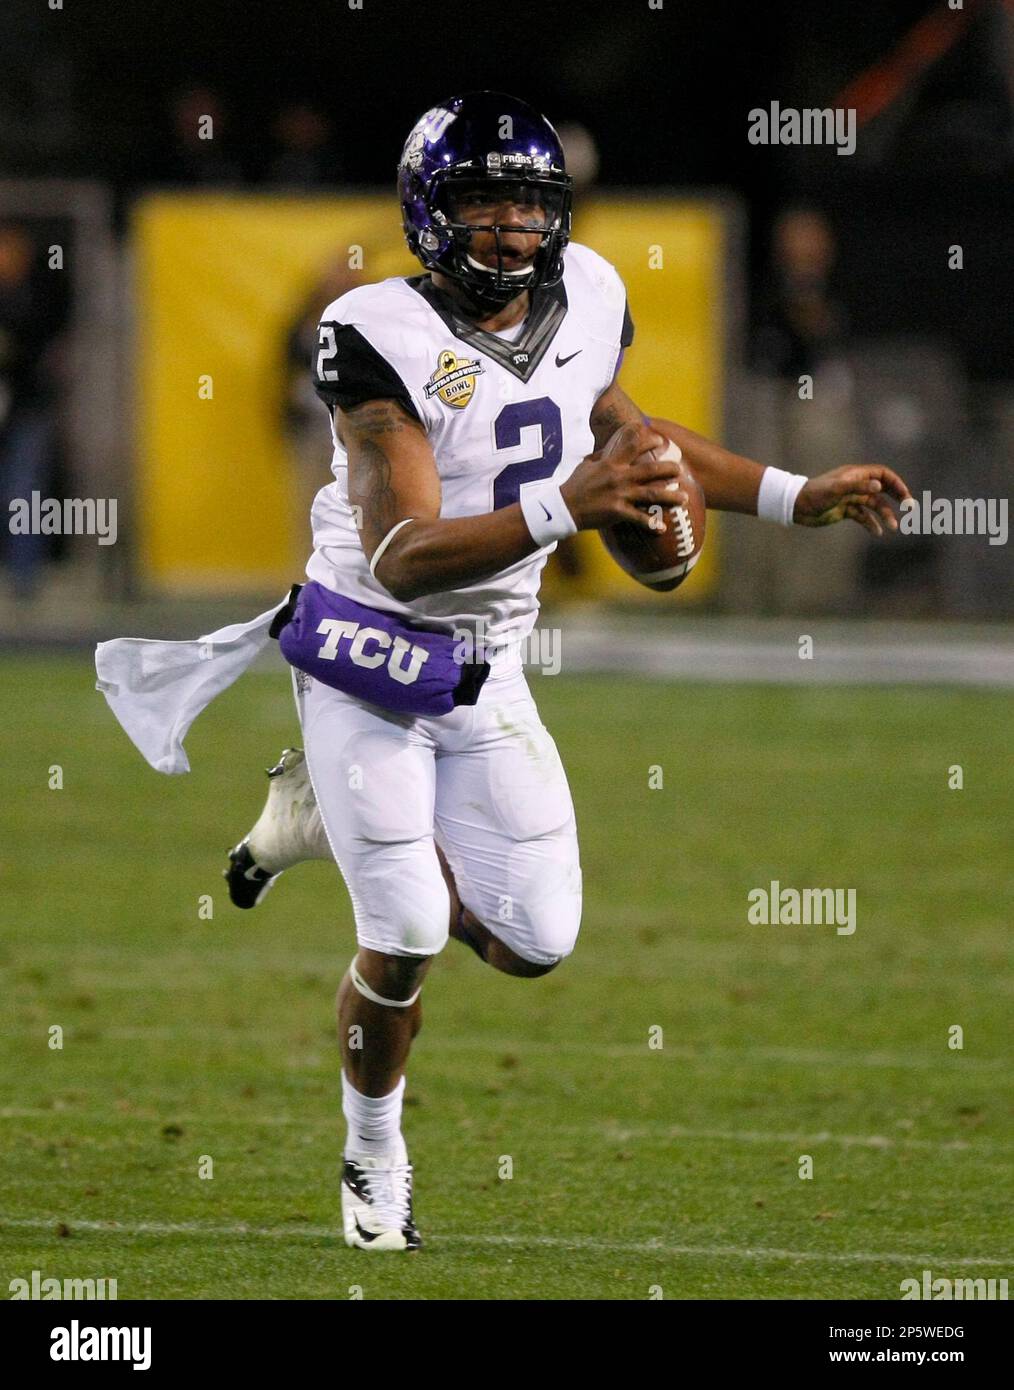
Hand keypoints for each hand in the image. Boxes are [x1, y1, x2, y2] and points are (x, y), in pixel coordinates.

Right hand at [561, 423, 689, 530]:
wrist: (564, 507)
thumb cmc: (575, 485)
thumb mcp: (586, 465)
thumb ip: (601, 456)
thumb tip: (607, 447)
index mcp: (611, 463)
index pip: (633, 445)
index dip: (649, 440)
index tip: (661, 440)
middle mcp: (619, 477)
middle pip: (650, 470)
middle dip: (668, 468)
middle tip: (680, 469)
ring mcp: (619, 495)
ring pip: (651, 494)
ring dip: (670, 496)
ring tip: (684, 498)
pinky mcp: (617, 512)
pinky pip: (639, 519)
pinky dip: (651, 524)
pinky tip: (662, 528)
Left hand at [794, 464, 912, 536]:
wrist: (797, 507)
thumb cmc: (815, 494)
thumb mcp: (836, 489)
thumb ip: (858, 486)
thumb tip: (880, 486)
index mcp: (856, 474)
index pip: (883, 474)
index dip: (896, 483)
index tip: (905, 496)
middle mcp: (856, 484)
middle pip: (883, 488)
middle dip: (897, 497)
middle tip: (910, 508)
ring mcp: (851, 498)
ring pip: (874, 505)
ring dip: (885, 515)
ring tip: (893, 527)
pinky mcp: (845, 510)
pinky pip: (863, 517)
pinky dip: (871, 524)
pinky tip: (878, 532)